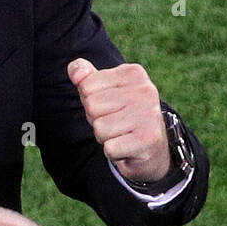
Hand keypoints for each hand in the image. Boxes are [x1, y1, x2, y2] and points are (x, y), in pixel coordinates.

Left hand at [68, 59, 170, 182]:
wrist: (151, 147)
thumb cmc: (122, 115)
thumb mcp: (104, 91)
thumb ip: (86, 77)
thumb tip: (75, 72)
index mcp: (133, 73)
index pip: (86, 86)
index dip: (91, 102)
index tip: (110, 107)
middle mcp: (145, 90)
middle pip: (91, 107)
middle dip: (97, 120)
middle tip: (116, 124)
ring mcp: (148, 114)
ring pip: (99, 128)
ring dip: (105, 137)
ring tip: (122, 135)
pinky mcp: (148, 138)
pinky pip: (109, 148)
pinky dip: (114, 153)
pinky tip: (127, 148)